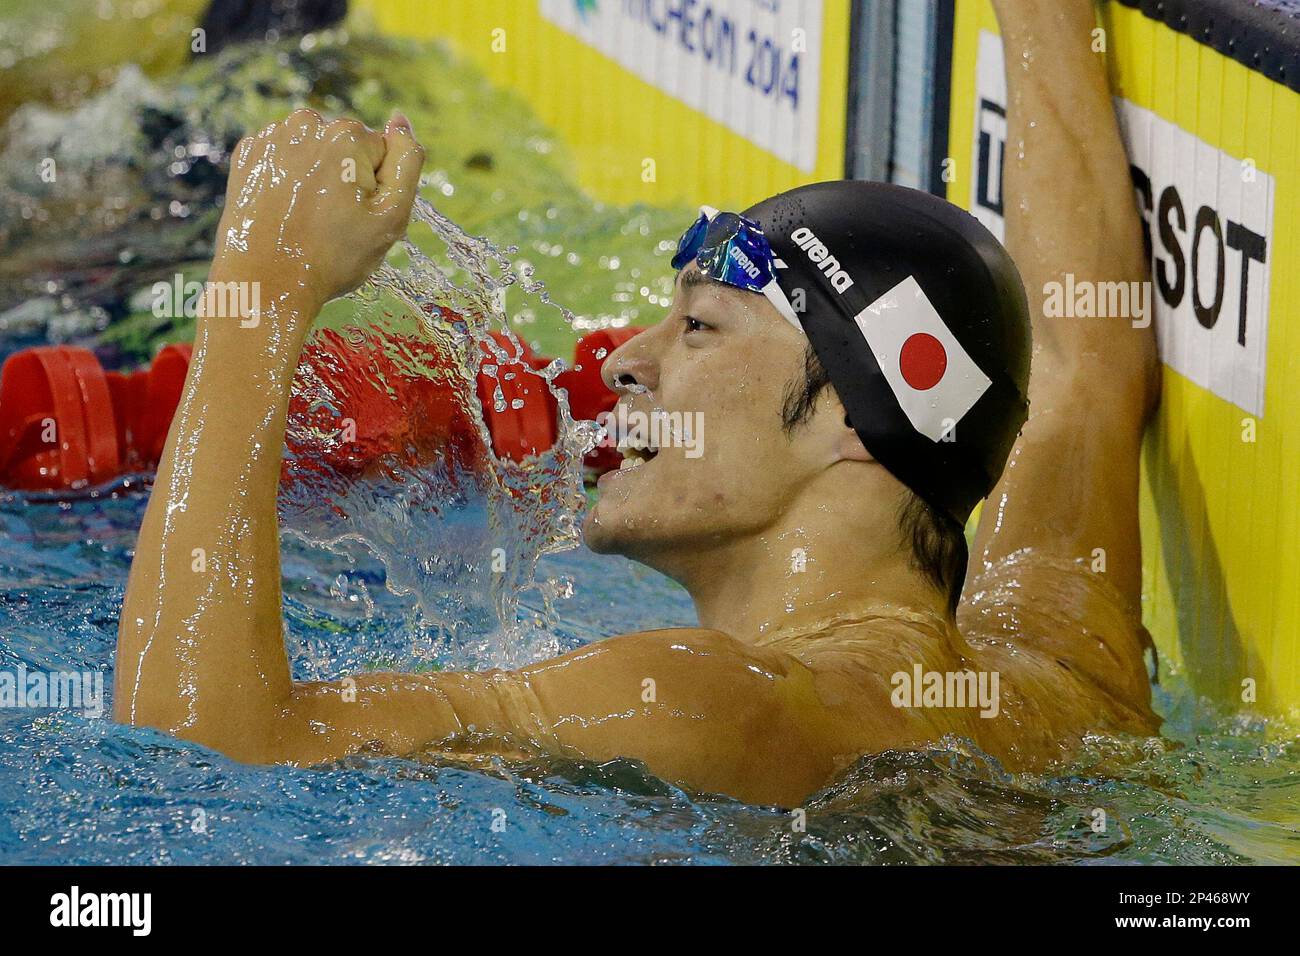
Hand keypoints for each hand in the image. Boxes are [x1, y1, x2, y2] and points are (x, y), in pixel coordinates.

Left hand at [211, 109, 424, 318]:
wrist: (266, 282)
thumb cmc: (334, 255)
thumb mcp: (391, 216)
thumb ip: (407, 161)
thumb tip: (400, 119)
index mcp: (347, 135)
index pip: (382, 153)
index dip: (377, 188)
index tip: (359, 215)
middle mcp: (307, 123)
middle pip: (347, 147)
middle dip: (347, 178)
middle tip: (334, 220)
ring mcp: (272, 136)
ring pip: (314, 150)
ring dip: (317, 176)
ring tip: (308, 215)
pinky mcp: (248, 153)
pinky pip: (283, 157)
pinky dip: (288, 177)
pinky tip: (285, 207)